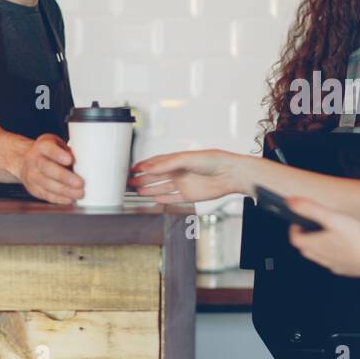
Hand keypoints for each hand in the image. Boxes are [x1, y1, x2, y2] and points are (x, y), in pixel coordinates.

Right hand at [17, 133, 83, 203]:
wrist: (27, 160)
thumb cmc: (51, 152)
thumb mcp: (59, 145)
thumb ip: (71, 152)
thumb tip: (92, 162)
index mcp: (42, 145)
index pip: (48, 148)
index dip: (58, 154)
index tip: (70, 159)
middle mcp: (34, 159)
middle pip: (47, 168)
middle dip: (64, 177)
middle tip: (80, 183)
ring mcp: (32, 175)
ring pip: (46, 184)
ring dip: (64, 190)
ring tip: (79, 193)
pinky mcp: (34, 188)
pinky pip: (46, 195)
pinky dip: (59, 198)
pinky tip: (69, 199)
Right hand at [130, 149, 248, 201]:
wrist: (230, 174)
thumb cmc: (213, 161)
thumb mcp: (187, 158)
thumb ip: (168, 163)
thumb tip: (150, 167)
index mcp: (178, 160)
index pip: (156, 163)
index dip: (144, 165)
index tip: (132, 169)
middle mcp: (179, 172)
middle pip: (156, 176)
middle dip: (143, 178)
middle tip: (130, 182)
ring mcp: (183, 184)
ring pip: (162, 187)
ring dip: (149, 189)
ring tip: (137, 191)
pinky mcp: (189, 195)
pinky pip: (173, 198)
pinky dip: (163, 199)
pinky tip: (154, 199)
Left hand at [286, 197, 359, 281]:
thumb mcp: (334, 218)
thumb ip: (311, 209)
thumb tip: (291, 202)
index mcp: (316, 245)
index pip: (296, 239)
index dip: (294, 228)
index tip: (299, 220)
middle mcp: (323, 258)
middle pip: (306, 249)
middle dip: (305, 237)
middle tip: (312, 226)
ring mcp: (336, 265)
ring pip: (320, 257)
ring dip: (319, 246)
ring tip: (329, 234)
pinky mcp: (349, 269)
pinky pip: (335, 262)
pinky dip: (334, 254)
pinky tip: (344, 247)